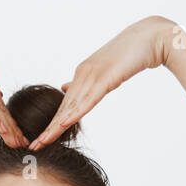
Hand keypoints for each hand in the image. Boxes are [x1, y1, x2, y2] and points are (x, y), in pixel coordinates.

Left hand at [27, 16, 177, 150]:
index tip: (41, 139)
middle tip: (33, 147)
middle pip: (63, 109)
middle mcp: (83, 75)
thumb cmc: (132, 54)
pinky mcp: (105, 78)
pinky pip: (88, 100)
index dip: (52, 123)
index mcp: (83, 74)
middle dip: (48, 130)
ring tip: (42, 142)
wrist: (151, 38)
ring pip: (71, 107)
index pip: (65, 105)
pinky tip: (63, 124)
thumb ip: (90, 82)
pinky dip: (75, 113)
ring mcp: (93, 76)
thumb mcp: (106, 70)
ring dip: (55, 127)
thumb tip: (68, 88)